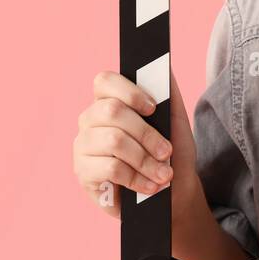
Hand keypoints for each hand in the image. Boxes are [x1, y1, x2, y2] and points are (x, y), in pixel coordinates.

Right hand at [73, 69, 196, 218]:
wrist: (172, 195)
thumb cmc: (171, 155)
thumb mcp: (175, 122)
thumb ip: (168, 92)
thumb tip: (164, 64)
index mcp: (109, 101)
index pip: (104, 81)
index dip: (129, 91)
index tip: (153, 108)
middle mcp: (90, 120)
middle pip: (111, 111)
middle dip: (146, 134)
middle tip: (166, 151)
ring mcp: (83, 146)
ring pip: (113, 141)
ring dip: (145, 160)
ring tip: (164, 174)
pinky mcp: (83, 173)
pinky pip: (110, 168)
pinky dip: (137, 178)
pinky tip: (150, 186)